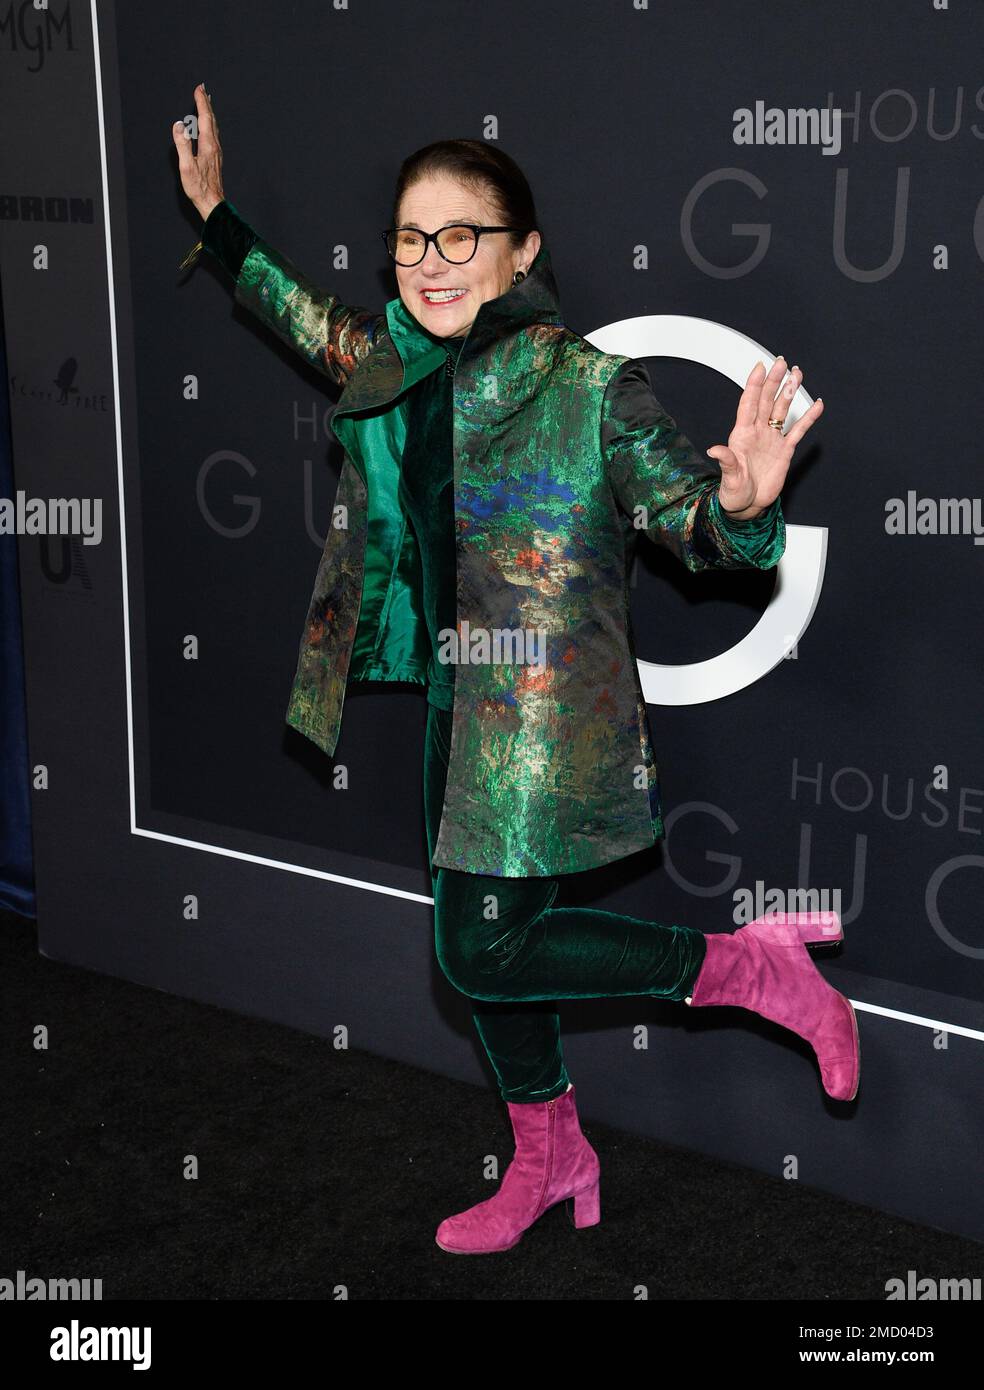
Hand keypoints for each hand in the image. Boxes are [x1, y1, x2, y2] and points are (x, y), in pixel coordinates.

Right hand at [172, 83, 224, 221]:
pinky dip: (210, 125)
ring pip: (214, 127)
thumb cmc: (199, 188)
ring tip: (207, 104)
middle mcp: (215, 146)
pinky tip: (209, 128)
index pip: (205, 118)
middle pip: (211, 120)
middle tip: (203, 90)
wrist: (213, 203)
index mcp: (208, 145)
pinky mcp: (216, 158)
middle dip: (206, 103)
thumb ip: (183, 144)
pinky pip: (214, 135)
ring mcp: (217, 153)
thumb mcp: (186, 166)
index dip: (201, 102)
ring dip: (210, 113)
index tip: (199, 89)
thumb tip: (179, 125)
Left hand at [707, 358, 823, 519]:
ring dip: (789, 392)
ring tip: (797, 375)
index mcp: (742, 435)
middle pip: (766, 401)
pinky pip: (798, 430)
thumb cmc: (734, 492)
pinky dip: (809, 418)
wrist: (748, 505)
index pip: (748, 404)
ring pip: (782, 410)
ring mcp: (772, 439)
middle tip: (782, 363)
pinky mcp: (785, 450)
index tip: (760, 367)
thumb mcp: (729, 478)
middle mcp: (758, 432)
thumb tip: (714, 450)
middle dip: (774, 381)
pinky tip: (817, 405)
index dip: (754, 385)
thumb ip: (726, 461)